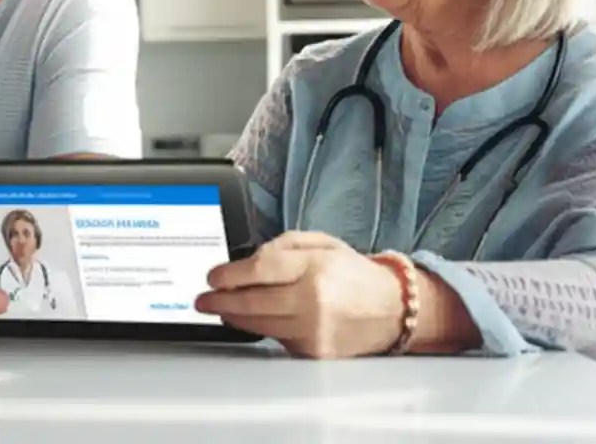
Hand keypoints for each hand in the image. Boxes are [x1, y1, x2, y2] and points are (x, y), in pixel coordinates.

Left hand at [195, 231, 403, 357]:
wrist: (393, 309)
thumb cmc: (355, 274)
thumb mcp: (322, 243)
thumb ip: (283, 246)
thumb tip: (247, 260)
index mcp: (315, 267)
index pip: (259, 270)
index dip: (229, 275)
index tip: (213, 277)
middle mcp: (313, 300)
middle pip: (251, 302)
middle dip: (220, 301)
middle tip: (202, 300)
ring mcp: (313, 330)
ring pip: (258, 325)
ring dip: (233, 316)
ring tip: (220, 309)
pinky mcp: (313, 352)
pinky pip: (276, 338)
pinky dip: (263, 327)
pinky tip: (255, 318)